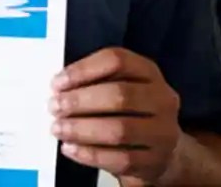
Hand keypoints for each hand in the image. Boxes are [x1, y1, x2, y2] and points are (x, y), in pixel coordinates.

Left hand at [50, 47, 182, 182]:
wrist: (165, 149)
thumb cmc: (131, 112)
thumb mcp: (120, 85)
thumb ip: (94, 82)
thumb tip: (59, 89)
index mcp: (148, 72)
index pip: (116, 61)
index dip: (83, 70)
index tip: (58, 83)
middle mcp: (161, 99)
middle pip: (120, 95)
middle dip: (80, 101)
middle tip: (55, 107)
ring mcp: (162, 132)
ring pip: (120, 130)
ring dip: (82, 129)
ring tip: (59, 128)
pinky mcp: (155, 160)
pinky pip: (120, 159)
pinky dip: (90, 154)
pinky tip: (71, 148)